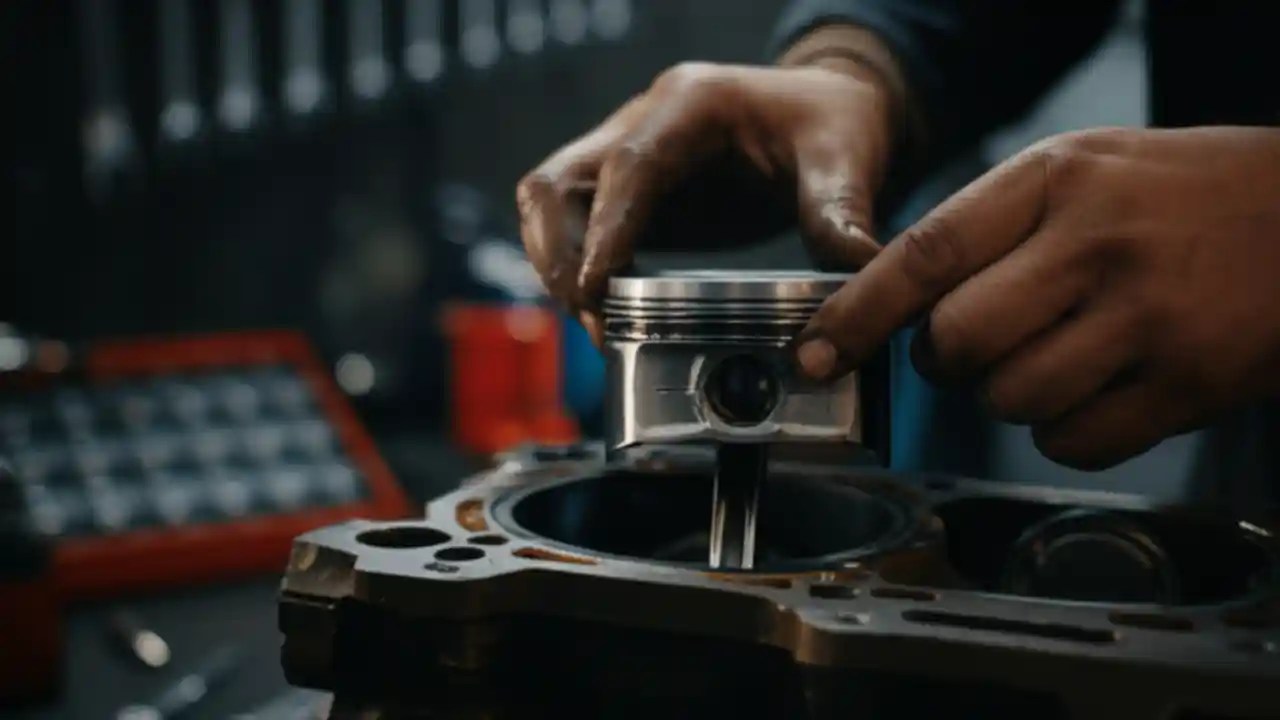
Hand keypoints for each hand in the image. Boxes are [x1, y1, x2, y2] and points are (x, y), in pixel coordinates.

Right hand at [516, 60, 896, 343]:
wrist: (824, 109)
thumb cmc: (830, 121)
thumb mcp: (846, 157)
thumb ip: (841, 211)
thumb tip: (857, 273)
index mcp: (691, 104)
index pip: (628, 165)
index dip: (604, 229)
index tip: (597, 289)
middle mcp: (641, 123)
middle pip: (558, 184)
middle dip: (560, 257)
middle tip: (593, 320)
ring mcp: (624, 156)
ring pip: (550, 205)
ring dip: (557, 266)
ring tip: (598, 327)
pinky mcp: (625, 195)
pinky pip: (571, 227)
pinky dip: (574, 270)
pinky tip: (608, 315)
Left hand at [797, 127, 1279, 468]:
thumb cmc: (1182, 197)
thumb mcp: (1082, 172)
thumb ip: (989, 229)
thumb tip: (893, 306)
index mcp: (1055, 180)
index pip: (925, 254)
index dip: (856, 314)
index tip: (814, 356)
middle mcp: (1094, 245)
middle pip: (955, 342)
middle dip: (944, 361)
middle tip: (970, 346)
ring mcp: (1144, 319)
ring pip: (1007, 400)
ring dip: (1007, 396)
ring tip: (1055, 356)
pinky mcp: (1185, 385)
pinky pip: (1070, 444)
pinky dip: (1063, 432)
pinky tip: (1097, 389)